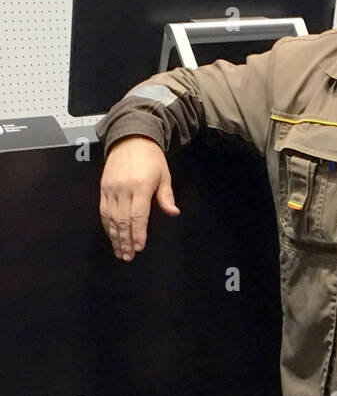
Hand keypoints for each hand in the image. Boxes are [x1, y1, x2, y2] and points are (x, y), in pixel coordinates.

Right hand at [99, 135, 179, 260]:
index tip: (139, 248)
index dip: (138, 233)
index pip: (138, 215)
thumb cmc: (151, 159)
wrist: (130, 138)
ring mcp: (111, 188)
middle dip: (125, 241)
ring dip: (115, 237)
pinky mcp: (103, 187)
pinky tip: (111, 236)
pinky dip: (107, 225)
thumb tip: (173, 213)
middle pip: (122, 220)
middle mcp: (124, 188)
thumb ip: (166, 196)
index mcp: (141, 186)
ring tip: (119, 252)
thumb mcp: (164, 175)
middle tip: (128, 257)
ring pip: (111, 218)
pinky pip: (103, 210)